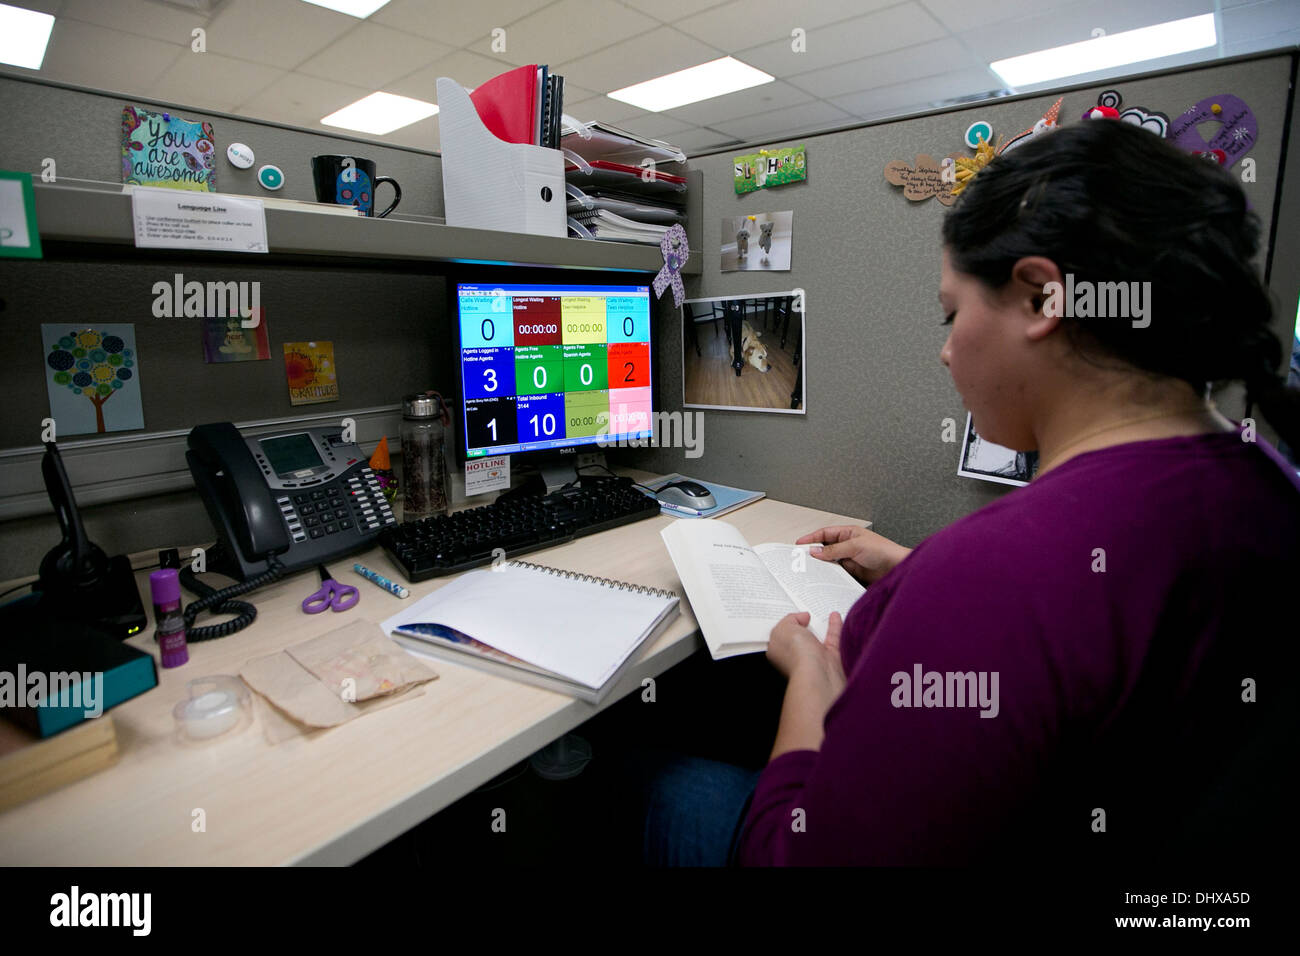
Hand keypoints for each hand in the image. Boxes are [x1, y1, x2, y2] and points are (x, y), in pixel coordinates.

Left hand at [767, 611, 845, 691]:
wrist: (818, 674)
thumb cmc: (796, 654)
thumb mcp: (784, 627)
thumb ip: (791, 619)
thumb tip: (803, 617)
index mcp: (777, 651)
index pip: (778, 635)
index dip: (782, 624)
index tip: (786, 613)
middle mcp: (795, 656)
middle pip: (797, 637)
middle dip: (800, 626)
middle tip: (804, 613)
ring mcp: (813, 658)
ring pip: (816, 639)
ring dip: (819, 626)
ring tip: (819, 613)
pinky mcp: (830, 658)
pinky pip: (832, 638)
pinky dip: (834, 626)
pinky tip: (835, 616)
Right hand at [796, 525, 910, 585]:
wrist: (897, 568)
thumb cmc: (883, 551)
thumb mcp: (855, 546)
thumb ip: (834, 549)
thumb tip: (816, 551)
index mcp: (849, 533)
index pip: (825, 533)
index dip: (812, 538)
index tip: (799, 544)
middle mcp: (848, 545)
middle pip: (826, 547)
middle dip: (814, 552)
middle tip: (801, 558)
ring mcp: (850, 558)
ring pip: (830, 561)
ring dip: (821, 564)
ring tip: (810, 569)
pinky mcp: (853, 571)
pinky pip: (837, 572)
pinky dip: (830, 574)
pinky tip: (824, 577)